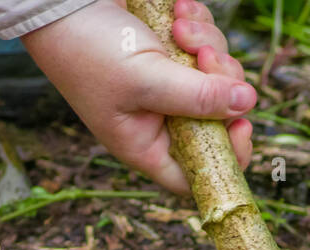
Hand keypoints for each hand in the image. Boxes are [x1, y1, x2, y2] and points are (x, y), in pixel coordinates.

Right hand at [21, 0, 254, 194]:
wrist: (62, 1)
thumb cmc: (87, 50)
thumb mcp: (145, 80)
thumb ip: (198, 97)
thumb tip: (247, 104)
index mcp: (148, 144)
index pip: (200, 171)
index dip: (229, 156)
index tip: (243, 125)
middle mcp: (161, 117)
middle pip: (221, 117)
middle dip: (223, 82)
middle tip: (206, 57)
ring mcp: (169, 81)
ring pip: (219, 74)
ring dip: (209, 43)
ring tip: (180, 26)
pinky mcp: (173, 48)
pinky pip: (208, 40)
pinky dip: (199, 23)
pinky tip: (177, 11)